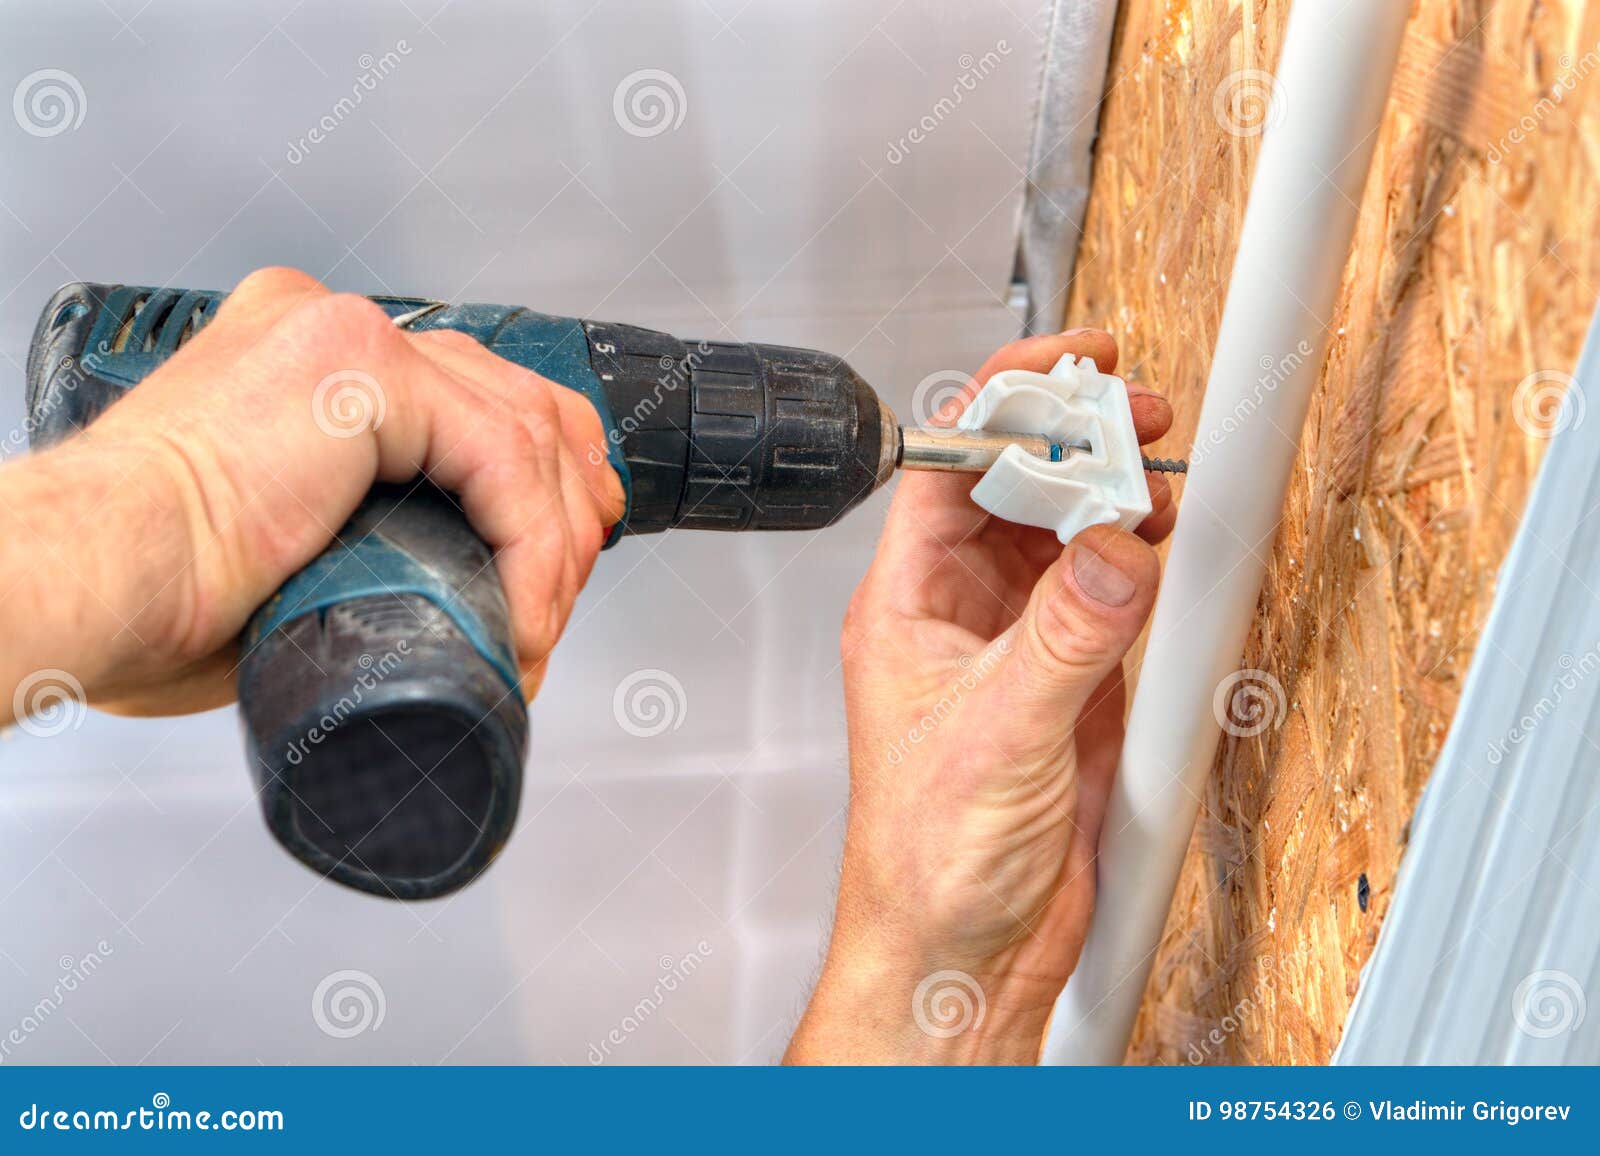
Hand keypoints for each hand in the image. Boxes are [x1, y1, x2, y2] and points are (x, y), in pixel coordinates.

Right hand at [0, 267, 623, 719]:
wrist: (92, 582)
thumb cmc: (152, 589)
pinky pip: (499, 458)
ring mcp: (346, 336)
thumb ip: (360, 536)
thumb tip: (434, 586)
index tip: (566, 542)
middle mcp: (329, 327)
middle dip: (566, 499)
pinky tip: (525, 611)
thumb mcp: (285, 549)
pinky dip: (530, 546)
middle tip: (571, 587)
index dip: (537, 467)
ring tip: (541, 624)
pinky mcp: (363, 370)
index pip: (464, 392)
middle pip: (509, 396)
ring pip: (518, 430)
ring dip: (552, 543)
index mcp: (306, 359)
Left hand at [786, 328, 1174, 1063]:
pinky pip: (1116, 600)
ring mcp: (1022, 646)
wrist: (965, 953)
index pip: (948, 470)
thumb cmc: (926, 860)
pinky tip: (1170, 550)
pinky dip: (1148, 568)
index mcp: (908, 604)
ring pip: (1071, 538)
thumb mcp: (995, 738)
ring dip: (1116, 501)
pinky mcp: (1075, 686)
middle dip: (1074, 441)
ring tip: (1164, 473)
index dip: (1002, 405)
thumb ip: (1063, 641)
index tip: (1065, 365)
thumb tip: (1117, 552)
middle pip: (1017, 488)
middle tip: (1137, 413)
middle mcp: (963, 613)